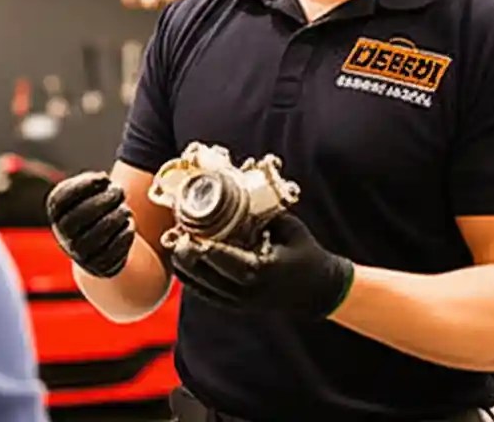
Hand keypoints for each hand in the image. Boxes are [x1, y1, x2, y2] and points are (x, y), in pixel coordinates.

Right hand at [45, 172, 134, 277]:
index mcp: (56, 213)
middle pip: (80, 216)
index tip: (104, 177)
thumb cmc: (92, 210)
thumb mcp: (85, 194)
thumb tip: (103, 179)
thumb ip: (90, 181)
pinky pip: (114, 249)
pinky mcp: (99, 266)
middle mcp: (63, 235)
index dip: (84, 185)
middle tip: (119, 191)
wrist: (96, 247)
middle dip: (104, 199)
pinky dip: (125, 234)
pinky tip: (128, 225)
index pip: (62, 198)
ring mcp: (80, 253)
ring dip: (117, 216)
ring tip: (125, 209)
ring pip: (99, 233)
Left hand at [170, 212, 353, 317]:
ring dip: (184, 266)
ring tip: (174, 242)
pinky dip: (190, 278)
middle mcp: (249, 291)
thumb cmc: (305, 254)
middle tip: (175, 233)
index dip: (204, 247)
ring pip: (201, 287)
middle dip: (187, 255)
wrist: (318, 291)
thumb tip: (241, 187)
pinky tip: (181, 260)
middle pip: (206, 276)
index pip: (226, 261)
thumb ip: (264, 212)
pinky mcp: (236, 306)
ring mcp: (241, 302)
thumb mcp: (289, 228)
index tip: (188, 232)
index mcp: (263, 270)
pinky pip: (205, 294)